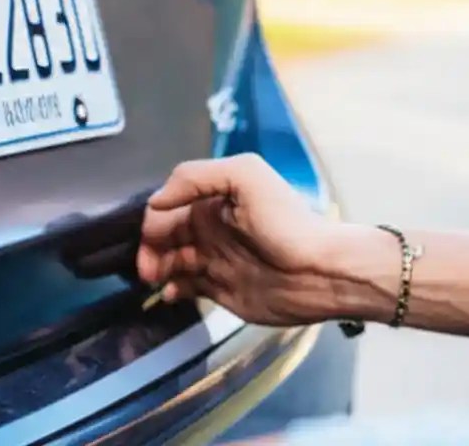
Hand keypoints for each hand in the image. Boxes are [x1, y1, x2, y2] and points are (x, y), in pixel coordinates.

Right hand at [137, 154, 379, 325]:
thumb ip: (196, 177)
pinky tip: (173, 292)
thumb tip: (156, 201)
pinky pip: (185, 287)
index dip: (153, 221)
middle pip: (164, 236)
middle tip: (147, 268)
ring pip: (170, 262)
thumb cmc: (286, 223)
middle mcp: (210, 228)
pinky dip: (172, 289)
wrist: (321, 273)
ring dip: (156, 269)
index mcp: (213, 199)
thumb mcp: (245, 176)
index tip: (149, 239)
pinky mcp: (221, 290)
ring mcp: (214, 260)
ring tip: (156, 278)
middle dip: (149, 248)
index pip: (168, 207)